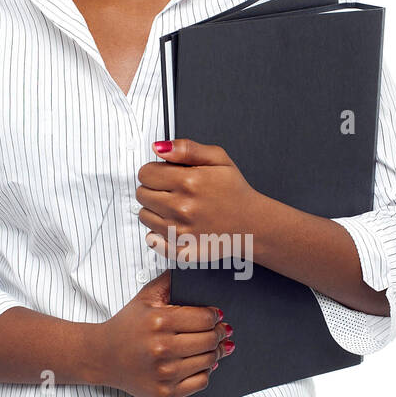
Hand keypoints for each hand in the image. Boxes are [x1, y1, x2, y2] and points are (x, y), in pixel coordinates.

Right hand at [87, 270, 233, 396]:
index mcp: (159, 321)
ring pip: (209, 361)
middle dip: (219, 333)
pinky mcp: (165, 392)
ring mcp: (164, 373)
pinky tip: (199, 363)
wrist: (102, 356)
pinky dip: (205, 372)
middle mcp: (162, 348)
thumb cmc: (126, 326)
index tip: (216, 316)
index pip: (205, 319)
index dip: (215, 317)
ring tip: (212, 346)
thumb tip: (196, 270)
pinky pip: (201, 382)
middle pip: (210, 340)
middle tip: (220, 331)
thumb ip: (170, 281)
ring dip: (215, 352)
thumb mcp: (145, 297)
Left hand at [136, 138, 261, 261]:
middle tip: (172, 191)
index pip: (146, 173)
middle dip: (153, 189)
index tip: (165, 174)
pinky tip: (173, 225)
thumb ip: (187, 149)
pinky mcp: (181, 249)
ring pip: (144, 216)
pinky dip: (157, 233)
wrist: (253, 224)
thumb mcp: (218, 158)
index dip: (154, 171)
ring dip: (155, 210)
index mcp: (189, 182)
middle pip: (142, 194)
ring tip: (175, 208)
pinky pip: (151, 240)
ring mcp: (180, 231)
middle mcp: (182, 207)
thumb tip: (159, 147)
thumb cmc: (235, 191)